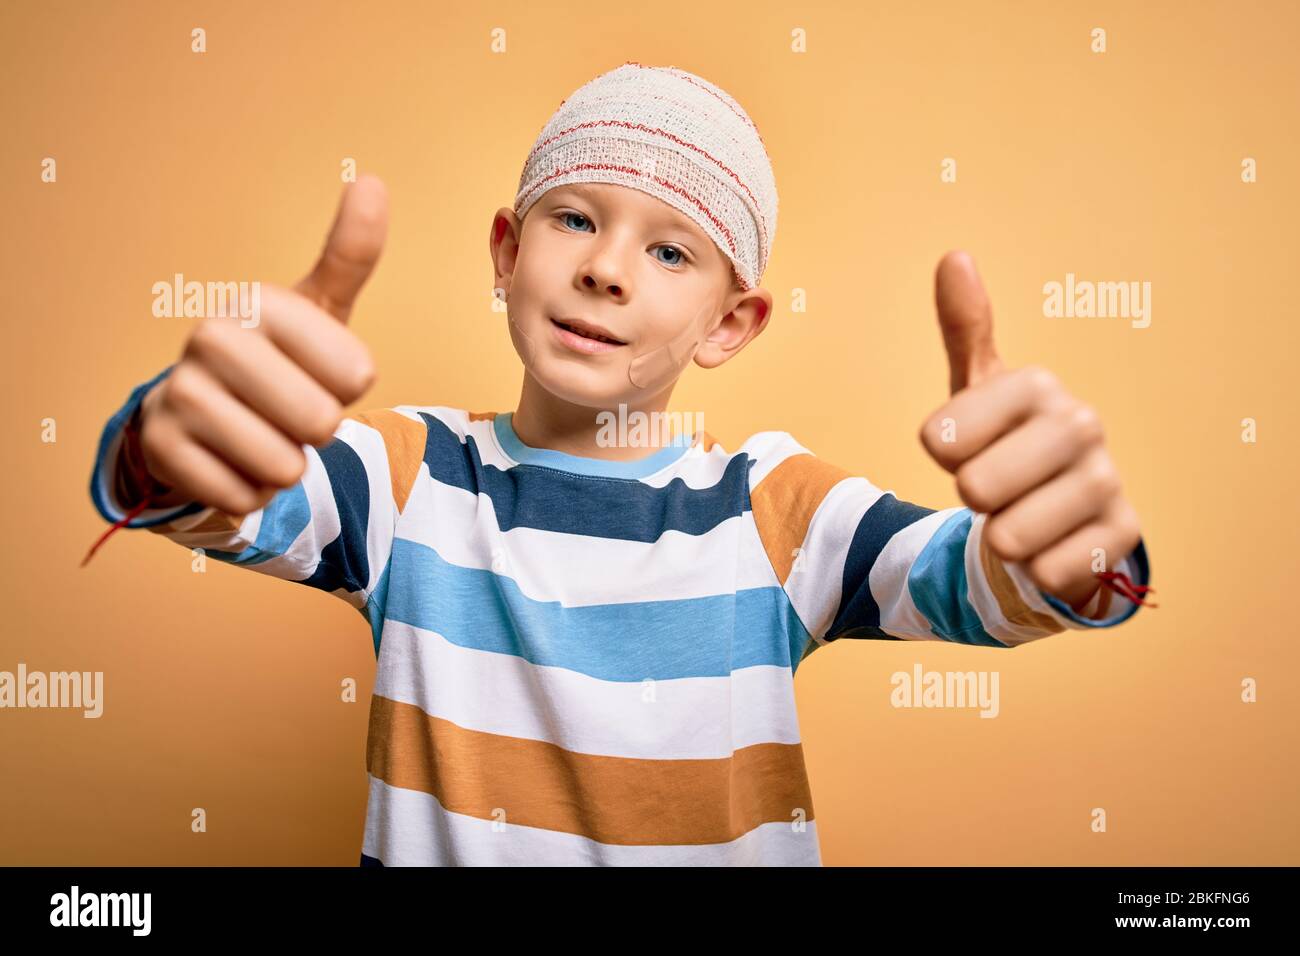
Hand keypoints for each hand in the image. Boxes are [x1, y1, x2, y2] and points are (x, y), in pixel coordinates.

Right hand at [132, 174, 387, 516]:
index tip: (318, 370)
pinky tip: (227, 460)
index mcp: (258, 302)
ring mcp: (178, 394)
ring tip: (257, 434)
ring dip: (283, 465)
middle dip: (315, 431)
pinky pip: (246, 497)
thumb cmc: (276, 361)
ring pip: (284, 466)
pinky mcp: (161, 451)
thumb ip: (349, 255)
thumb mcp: (319, 311)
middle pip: (319, 422)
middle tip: (286, 410)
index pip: (357, 374)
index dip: (349, 387)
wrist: (195, 416)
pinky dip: (249, 492)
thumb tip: (371, 181)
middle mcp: (210, 337)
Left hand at [917, 251, 1141, 611]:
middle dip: (974, 499)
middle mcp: (1081, 424)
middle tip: (997, 487)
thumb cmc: (1008, 442)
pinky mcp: (1121, 536)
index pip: (940, 439)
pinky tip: (1052, 544)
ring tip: (1022, 514)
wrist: (1062, 509)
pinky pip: (1045, 572)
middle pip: (975, 488)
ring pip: (1007, 537)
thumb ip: (964, 328)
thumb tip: (954, 256)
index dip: (943, 454)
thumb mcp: (978, 388)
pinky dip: (1035, 570)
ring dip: (1001, 538)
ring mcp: (1106, 481)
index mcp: (1037, 385)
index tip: (966, 445)